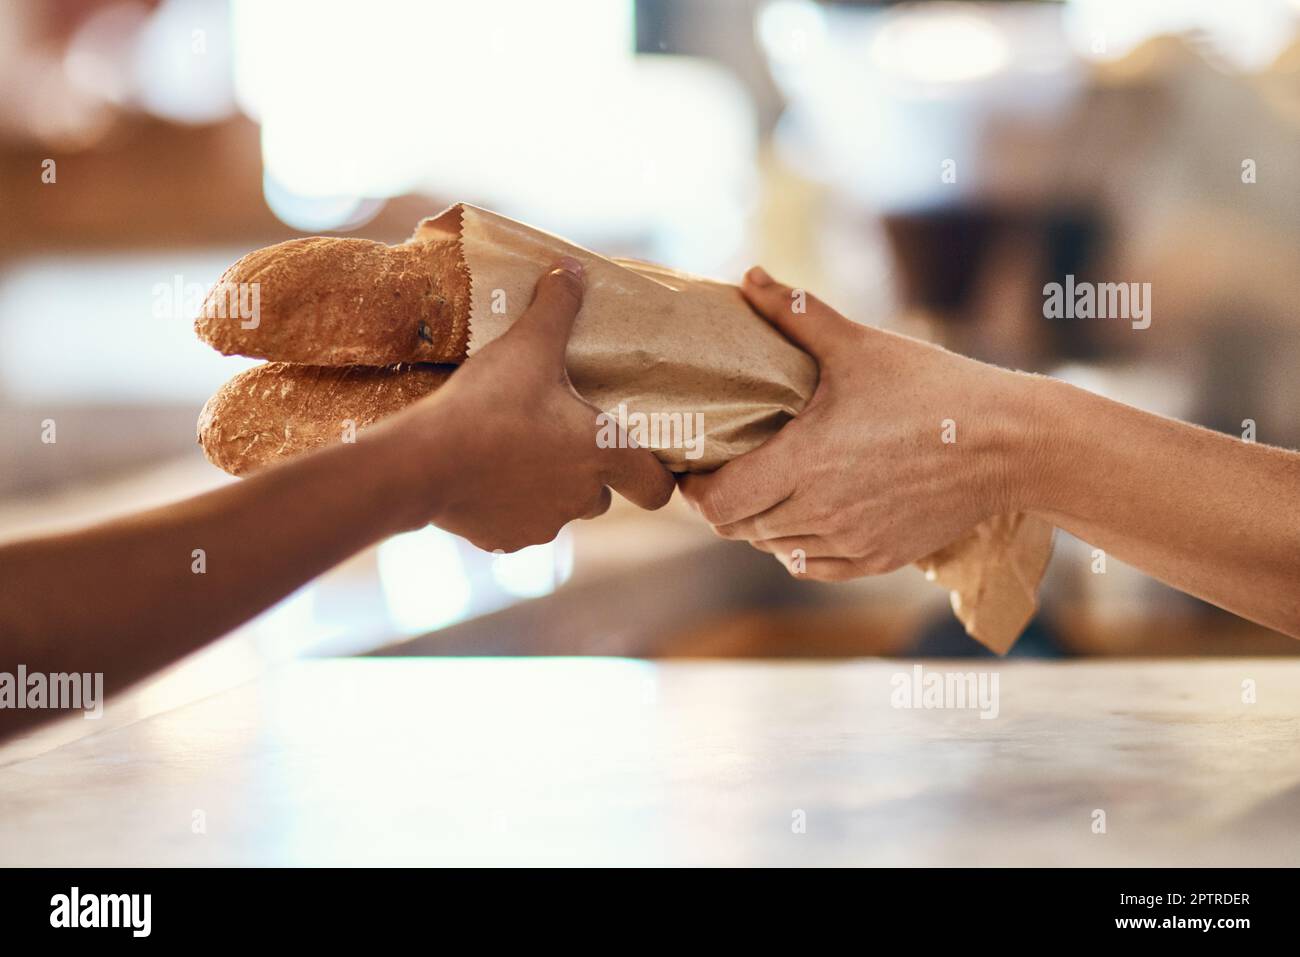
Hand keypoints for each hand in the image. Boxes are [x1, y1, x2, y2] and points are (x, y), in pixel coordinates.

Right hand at [374, 258, 673, 550]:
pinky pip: (512, 525)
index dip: (655, 477)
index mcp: (602, 454)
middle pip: (600, 494)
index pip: (656, 487)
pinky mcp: (502, 542)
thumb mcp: (527, 345)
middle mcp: (581, 499)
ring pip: (555, 510)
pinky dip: (503, 507)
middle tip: (554, 436)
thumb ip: (556, 307)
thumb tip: (573, 269)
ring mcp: (542, 526)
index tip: (642, 463)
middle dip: (584, 472)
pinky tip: (478, 477)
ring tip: (509, 451)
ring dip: (543, 488)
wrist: (424, 463)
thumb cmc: (489, 404)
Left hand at [679, 267, 1035, 579]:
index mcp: (806, 463)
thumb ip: (796, 313)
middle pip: (739, 528)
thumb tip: (748, 275)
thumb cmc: (933, 388)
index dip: (697, 489)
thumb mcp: (859, 345)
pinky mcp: (879, 559)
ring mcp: (852, 542)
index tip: (697, 466)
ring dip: (758, 523)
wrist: (1010, 443)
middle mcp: (822, 512)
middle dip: (722, 503)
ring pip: (774, 548)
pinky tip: (801, 516)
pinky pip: (813, 565)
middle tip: (724, 471)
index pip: (720, 502)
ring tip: (762, 488)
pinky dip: (796, 546)